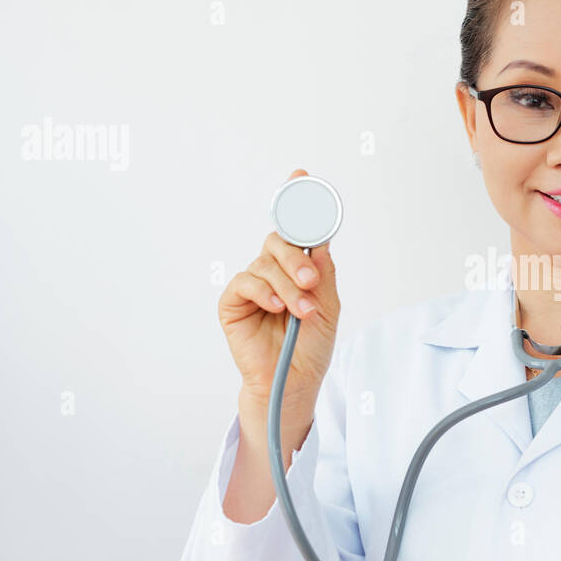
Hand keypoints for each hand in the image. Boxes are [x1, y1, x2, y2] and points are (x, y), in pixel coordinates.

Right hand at [218, 168, 340, 405]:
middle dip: (296, 257)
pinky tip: (275, 308)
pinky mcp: (233, 302)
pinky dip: (263, 292)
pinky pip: (245, 282)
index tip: (302, 179)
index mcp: (297, 267)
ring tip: (299, 312)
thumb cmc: (309, 347)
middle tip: (310, 281)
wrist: (293, 382)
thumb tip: (322, 241)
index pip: (296, 230)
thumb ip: (323, 273)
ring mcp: (252, 285)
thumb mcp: (327, 307)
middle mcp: (273, 271)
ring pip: (265, 264)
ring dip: (286, 287)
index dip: (297, 202)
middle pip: (279, 241)